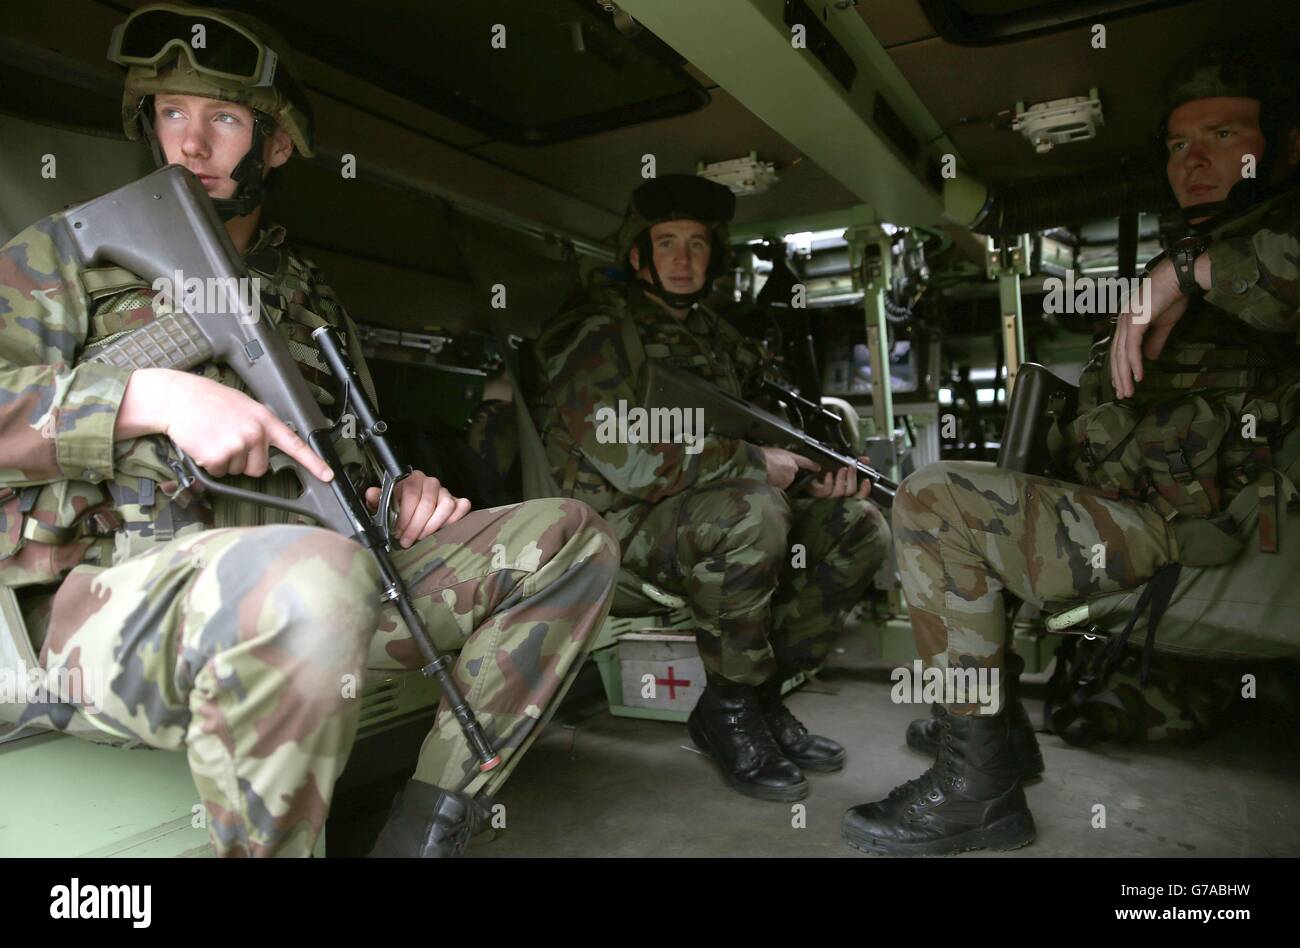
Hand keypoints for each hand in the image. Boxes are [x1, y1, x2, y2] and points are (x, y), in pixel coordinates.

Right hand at [116, 368, 332, 480]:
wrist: (178, 397)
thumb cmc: (208, 401)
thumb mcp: (244, 407)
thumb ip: (260, 426)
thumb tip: (268, 446)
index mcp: (264, 420)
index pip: (295, 445)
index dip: (314, 463)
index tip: (328, 476)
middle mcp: (255, 433)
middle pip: (259, 468)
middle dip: (244, 461)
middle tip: (227, 440)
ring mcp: (238, 445)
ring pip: (237, 471)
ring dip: (224, 460)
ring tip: (213, 437)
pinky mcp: (219, 455)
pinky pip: (219, 473)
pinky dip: (209, 464)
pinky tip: (203, 444)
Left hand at [365, 470, 470, 547]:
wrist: (413, 509)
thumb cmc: (399, 507)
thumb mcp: (384, 504)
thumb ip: (377, 499)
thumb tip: (371, 493)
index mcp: (412, 479)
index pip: (411, 495)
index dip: (404, 516)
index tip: (398, 532)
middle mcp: (430, 482)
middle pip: (427, 503)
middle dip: (416, 525)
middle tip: (407, 540)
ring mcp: (446, 491)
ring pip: (446, 506)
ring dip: (433, 525)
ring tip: (422, 537)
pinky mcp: (458, 501)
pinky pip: (462, 507)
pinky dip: (454, 519)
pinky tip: (442, 530)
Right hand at [761, 446, 819, 488]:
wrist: (755, 463)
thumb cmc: (761, 455)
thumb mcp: (774, 451)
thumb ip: (781, 457)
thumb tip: (780, 460)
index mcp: (791, 457)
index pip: (805, 462)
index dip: (812, 465)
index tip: (818, 468)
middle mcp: (793, 468)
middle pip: (792, 473)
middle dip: (785, 472)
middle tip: (774, 470)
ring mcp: (788, 478)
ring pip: (786, 481)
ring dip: (779, 479)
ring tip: (769, 474)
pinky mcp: (783, 486)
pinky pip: (781, 487)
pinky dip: (776, 485)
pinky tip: (769, 480)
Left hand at [807, 455, 873, 498]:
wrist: (809, 475)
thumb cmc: (828, 472)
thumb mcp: (844, 466)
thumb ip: (856, 463)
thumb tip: (866, 459)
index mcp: (847, 490)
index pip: (860, 495)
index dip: (865, 490)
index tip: (866, 480)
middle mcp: (840, 495)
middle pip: (850, 492)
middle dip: (852, 478)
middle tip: (852, 466)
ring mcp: (830, 496)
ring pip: (840, 492)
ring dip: (842, 479)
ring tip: (842, 469)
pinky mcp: (820, 494)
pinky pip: (826, 491)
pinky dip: (829, 482)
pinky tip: (829, 474)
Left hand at [1109, 258, 1190, 399]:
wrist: (1178, 277)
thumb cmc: (1172, 296)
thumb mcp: (1164, 324)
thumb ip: (1155, 341)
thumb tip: (1150, 359)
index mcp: (1128, 322)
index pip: (1119, 350)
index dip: (1120, 368)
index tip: (1123, 384)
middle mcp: (1123, 322)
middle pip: (1116, 356)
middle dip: (1119, 377)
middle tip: (1122, 394)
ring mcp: (1127, 321)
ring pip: (1121, 355)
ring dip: (1124, 375)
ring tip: (1128, 392)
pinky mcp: (1136, 321)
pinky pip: (1132, 348)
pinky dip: (1134, 364)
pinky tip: (1138, 377)